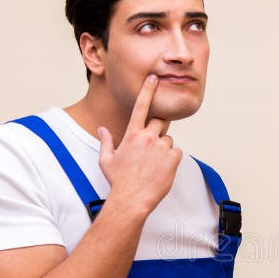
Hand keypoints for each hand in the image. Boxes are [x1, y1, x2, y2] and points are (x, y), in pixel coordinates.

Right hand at [97, 74, 182, 215]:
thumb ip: (106, 141)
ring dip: (164, 149)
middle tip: (152, 147)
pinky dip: (172, 160)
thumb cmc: (118, 181)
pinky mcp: (173, 158)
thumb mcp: (106, 160)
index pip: (141, 106)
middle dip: (158, 130)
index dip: (148, 90)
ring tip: (154, 165)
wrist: (131, 199)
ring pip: (168, 140)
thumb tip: (102, 129)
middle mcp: (147, 137)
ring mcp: (161, 147)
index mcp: (131, 135)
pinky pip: (176, 152)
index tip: (154, 78)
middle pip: (160, 122)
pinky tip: (162, 170)